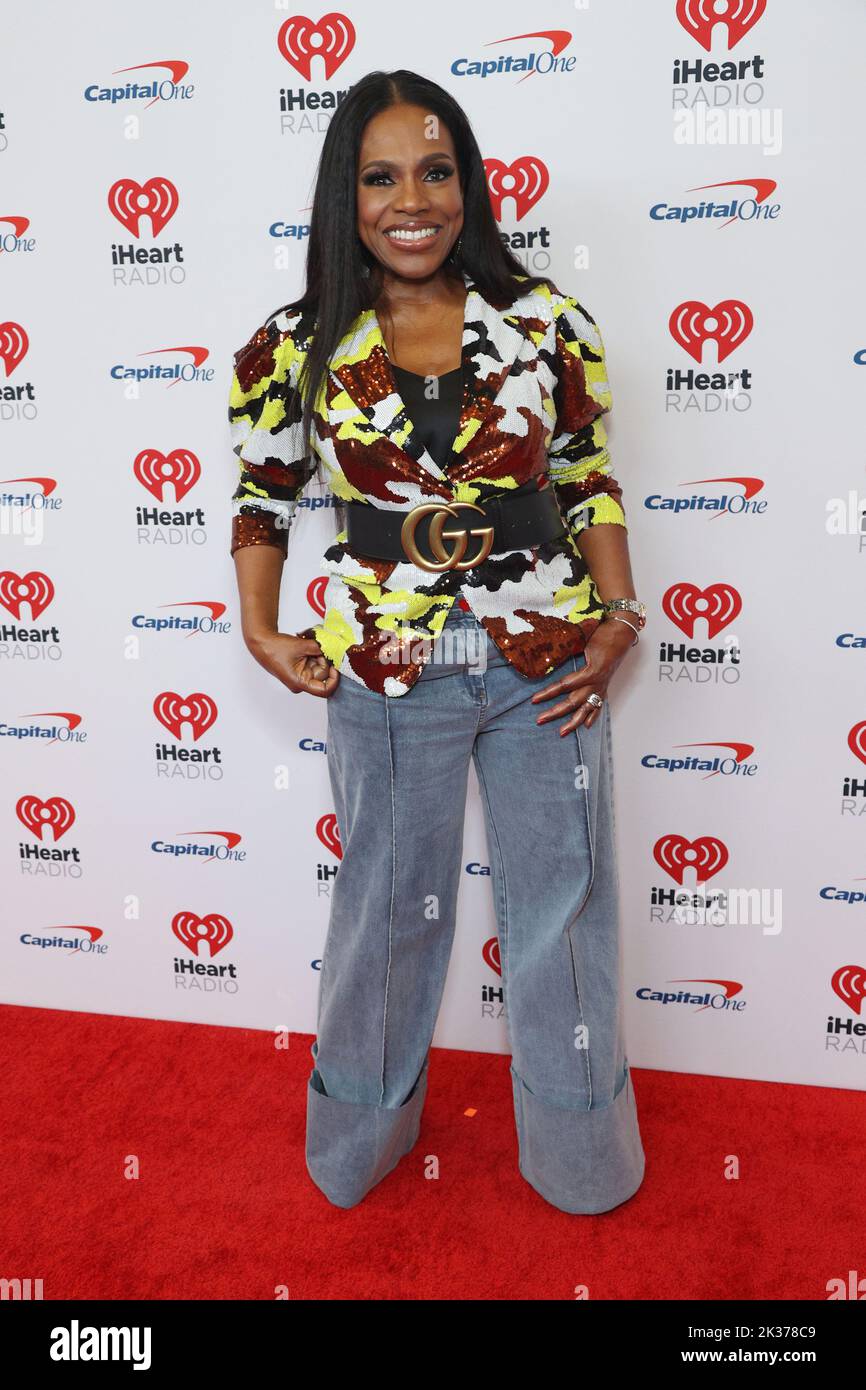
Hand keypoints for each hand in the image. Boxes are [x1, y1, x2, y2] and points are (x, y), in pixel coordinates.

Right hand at [245, 630, 338, 696]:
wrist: (262, 642)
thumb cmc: (275, 648)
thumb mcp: (301, 646)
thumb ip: (320, 648)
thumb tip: (334, 648)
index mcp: (300, 683)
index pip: (325, 690)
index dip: (334, 678)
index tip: (336, 665)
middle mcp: (301, 682)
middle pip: (323, 675)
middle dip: (324, 659)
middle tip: (318, 647)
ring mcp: (301, 676)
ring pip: (319, 667)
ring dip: (318, 655)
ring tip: (309, 645)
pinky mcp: (300, 669)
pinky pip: (313, 663)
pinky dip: (314, 654)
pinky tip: (307, 646)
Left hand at [530, 617, 636, 735]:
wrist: (621, 632)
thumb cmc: (602, 634)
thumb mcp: (582, 640)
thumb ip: (568, 650)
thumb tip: (548, 655)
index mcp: (590, 671)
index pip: (564, 685)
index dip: (548, 693)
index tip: (534, 700)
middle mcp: (597, 683)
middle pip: (573, 702)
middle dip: (555, 712)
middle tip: (540, 720)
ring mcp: (602, 686)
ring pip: (587, 709)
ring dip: (574, 722)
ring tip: (561, 733)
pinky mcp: (605, 687)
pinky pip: (599, 705)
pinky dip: (593, 716)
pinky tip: (587, 726)